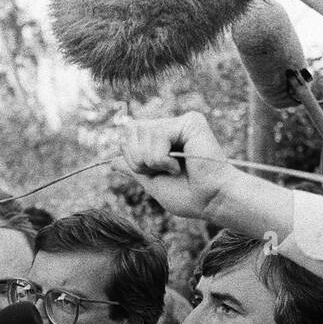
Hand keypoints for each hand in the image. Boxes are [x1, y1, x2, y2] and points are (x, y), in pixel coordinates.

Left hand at [115, 113, 241, 220]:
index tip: (153, 173)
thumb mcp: (153, 183)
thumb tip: (111, 161)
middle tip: (161, 171)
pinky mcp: (191, 121)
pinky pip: (158, 133)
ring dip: (151, 160)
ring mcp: (181, 123)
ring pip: (142, 131)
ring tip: (173, 169)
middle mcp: (171, 127)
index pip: (129, 135)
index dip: (132, 157)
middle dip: (138, 158)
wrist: (210, 202)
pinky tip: (179, 164)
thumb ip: (134, 169)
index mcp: (162, 140)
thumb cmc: (188, 197)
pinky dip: (162, 157)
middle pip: (131, 129)